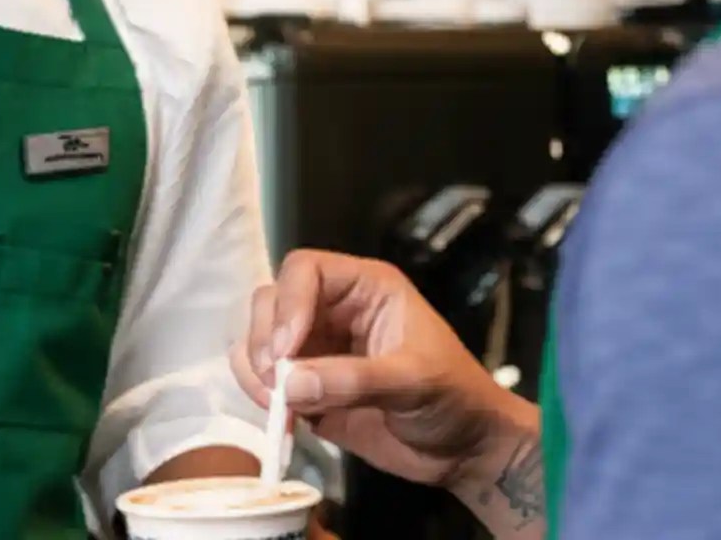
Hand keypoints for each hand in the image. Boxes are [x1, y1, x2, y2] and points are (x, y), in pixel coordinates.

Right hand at [231, 250, 534, 488]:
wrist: (464, 450)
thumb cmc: (454, 398)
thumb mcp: (415, 381)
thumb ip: (354, 379)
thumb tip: (290, 383)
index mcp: (365, 288)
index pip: (305, 270)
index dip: (289, 303)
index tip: (285, 350)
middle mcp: (333, 310)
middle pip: (272, 300)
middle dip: (265, 339)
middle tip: (276, 381)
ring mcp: (315, 348)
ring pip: (259, 338)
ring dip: (256, 369)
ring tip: (277, 403)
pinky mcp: (305, 386)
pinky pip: (262, 378)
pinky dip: (259, 394)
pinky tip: (280, 418)